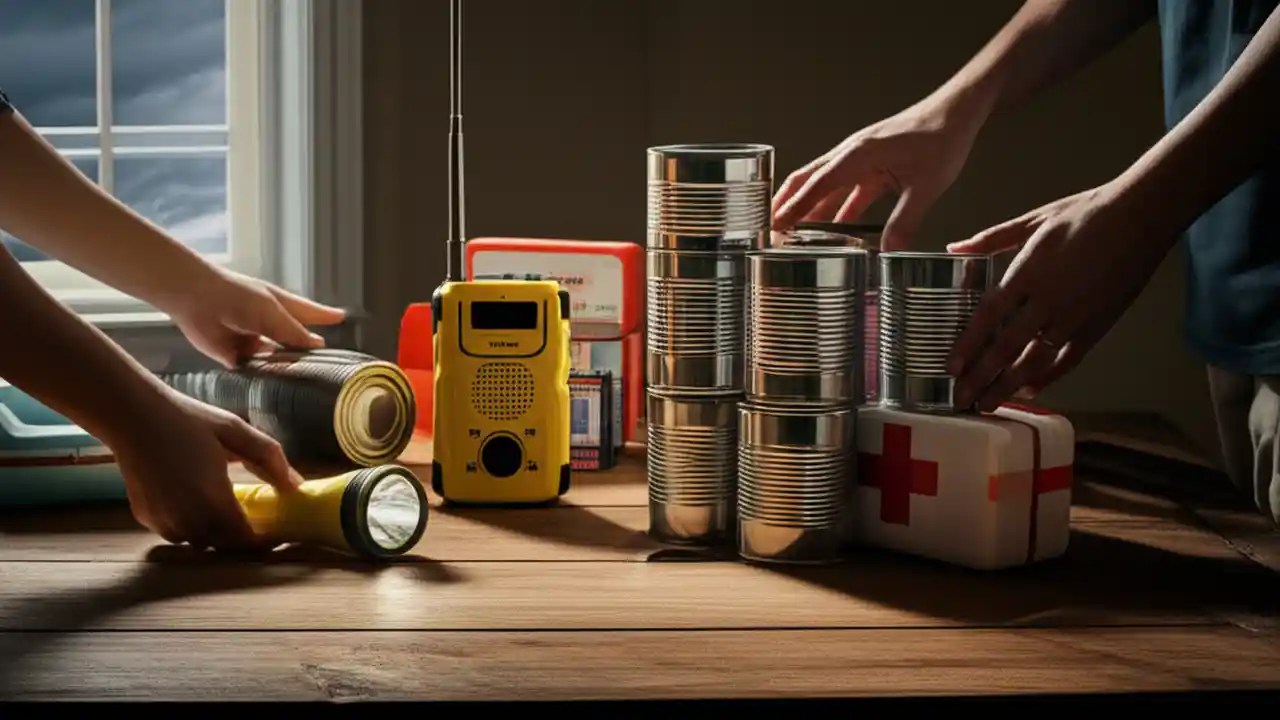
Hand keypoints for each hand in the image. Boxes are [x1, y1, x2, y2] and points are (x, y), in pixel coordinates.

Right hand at [113, 387, 301, 550]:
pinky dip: (187, 525)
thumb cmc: (189, 419)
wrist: (133, 415)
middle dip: (238, 537)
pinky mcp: (144, 517)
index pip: (243, 539)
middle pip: (221, 544)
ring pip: (197, 542)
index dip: (260, 540)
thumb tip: (296, 486)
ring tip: (221, 509)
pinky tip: (191, 501)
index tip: (272, 532)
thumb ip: (269, 458)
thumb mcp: (235, 430)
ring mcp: (162, 520)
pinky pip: (174, 532)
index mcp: (212, 499)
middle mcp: (186, 518)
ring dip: (212, 533)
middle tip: (251, 520)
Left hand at [166, 267, 345, 367]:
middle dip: (308, 353)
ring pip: (276, 361)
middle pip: (294, 342)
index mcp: (280, 307)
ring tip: (306, 383)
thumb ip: (294, 332)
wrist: (195, 299)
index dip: (325, 316)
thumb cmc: (237, 297)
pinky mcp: (235, 358)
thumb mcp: (273, 313)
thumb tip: (317, 347)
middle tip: (329, 368)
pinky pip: (254, 373)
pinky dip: (264, 379)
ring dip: (287, 369)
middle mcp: (268, 325)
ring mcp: (252, 342)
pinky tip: (278, 390)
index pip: (309, 312)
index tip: (342, 318)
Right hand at [770, 93, 985, 249]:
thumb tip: (888, 254)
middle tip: (770, 229)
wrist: (956, 113)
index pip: (816, 185)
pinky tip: (833, 229)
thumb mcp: (925, 187)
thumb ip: (904, 222)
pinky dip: (835, 208)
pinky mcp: (870, 165)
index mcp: (858, 155)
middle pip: (807, 180)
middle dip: (786, 204)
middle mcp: (851, 154)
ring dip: (808, 208)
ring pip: (823, 186)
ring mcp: (859, 159)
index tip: (773, 226)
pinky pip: (845, 190)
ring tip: (793, 234)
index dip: (793, 208)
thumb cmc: (941, 138)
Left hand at [944, 183, 1171, 410]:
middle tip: (960, 401)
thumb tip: (953, 248)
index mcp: (1027, 273)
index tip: (950, 368)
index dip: (968, 345)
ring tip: (987, 404)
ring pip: (1034, 361)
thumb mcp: (1033, 220)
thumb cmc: (1085, 213)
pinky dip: (1048, 377)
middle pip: (1006, 348)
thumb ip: (991, 240)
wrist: (1142, 217)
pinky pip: (1068, 360)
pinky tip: (1029, 390)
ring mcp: (1074, 317)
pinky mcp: (1098, 326)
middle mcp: (1047, 301)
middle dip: (980, 378)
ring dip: (1008, 385)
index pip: (988, 317)